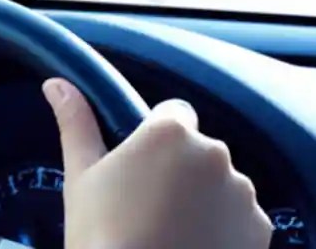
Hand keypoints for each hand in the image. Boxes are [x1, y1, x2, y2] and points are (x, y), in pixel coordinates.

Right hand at [42, 78, 271, 248]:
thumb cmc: (102, 236)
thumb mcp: (81, 178)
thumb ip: (75, 123)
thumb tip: (55, 83)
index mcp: (170, 132)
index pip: (173, 114)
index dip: (155, 140)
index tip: (140, 171)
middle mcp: (214, 152)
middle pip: (198, 150)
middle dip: (181, 171)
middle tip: (150, 208)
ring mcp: (242, 192)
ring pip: (221, 184)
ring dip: (205, 199)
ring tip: (173, 233)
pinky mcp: (260, 228)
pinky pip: (242, 218)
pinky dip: (226, 230)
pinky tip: (196, 246)